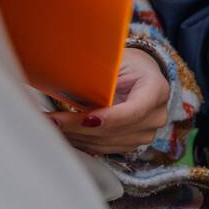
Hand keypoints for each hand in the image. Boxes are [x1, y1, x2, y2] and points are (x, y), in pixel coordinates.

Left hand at [48, 48, 169, 154]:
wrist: (141, 76)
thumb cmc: (127, 64)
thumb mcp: (117, 60)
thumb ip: (101, 72)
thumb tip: (68, 77)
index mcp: (156, 90)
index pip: (134, 111)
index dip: (110, 118)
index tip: (86, 118)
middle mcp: (155, 117)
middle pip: (115, 130)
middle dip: (80, 127)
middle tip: (53, 121)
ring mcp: (145, 134)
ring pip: (106, 142)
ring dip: (76, 136)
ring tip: (52, 126)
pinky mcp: (131, 144)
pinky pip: (103, 148)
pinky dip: (81, 141)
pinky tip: (63, 133)